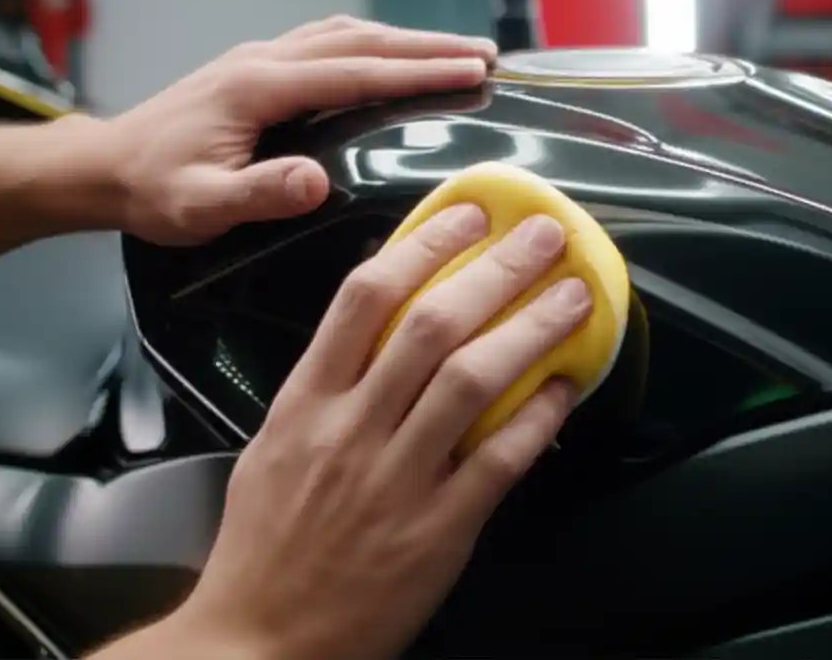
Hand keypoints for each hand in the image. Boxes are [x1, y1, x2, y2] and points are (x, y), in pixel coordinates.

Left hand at [105, 16, 494, 245]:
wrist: (102, 169)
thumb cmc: (152, 192)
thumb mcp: (201, 206)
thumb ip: (259, 194)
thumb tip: (319, 182)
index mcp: (260, 88)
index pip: (356, 72)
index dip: (419, 70)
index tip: (473, 72)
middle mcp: (264, 60)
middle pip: (361, 40)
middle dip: (428, 45)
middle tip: (486, 56)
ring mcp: (259, 58)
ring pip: (345, 34)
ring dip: (404, 39)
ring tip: (454, 52)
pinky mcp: (255, 69)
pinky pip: (326, 42)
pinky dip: (371, 44)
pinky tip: (388, 57)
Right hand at [154, 205, 589, 658]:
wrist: (257, 640)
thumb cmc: (265, 544)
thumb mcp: (275, 447)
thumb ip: (325, 386)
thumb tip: (382, 327)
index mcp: (305, 403)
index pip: (365, 298)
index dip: (424, 244)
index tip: (468, 215)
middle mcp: (350, 430)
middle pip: (432, 325)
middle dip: (495, 268)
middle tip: (543, 236)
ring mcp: (396, 481)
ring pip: (474, 381)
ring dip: (532, 329)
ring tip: (574, 295)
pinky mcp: (437, 532)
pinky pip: (499, 460)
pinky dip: (539, 417)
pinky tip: (567, 385)